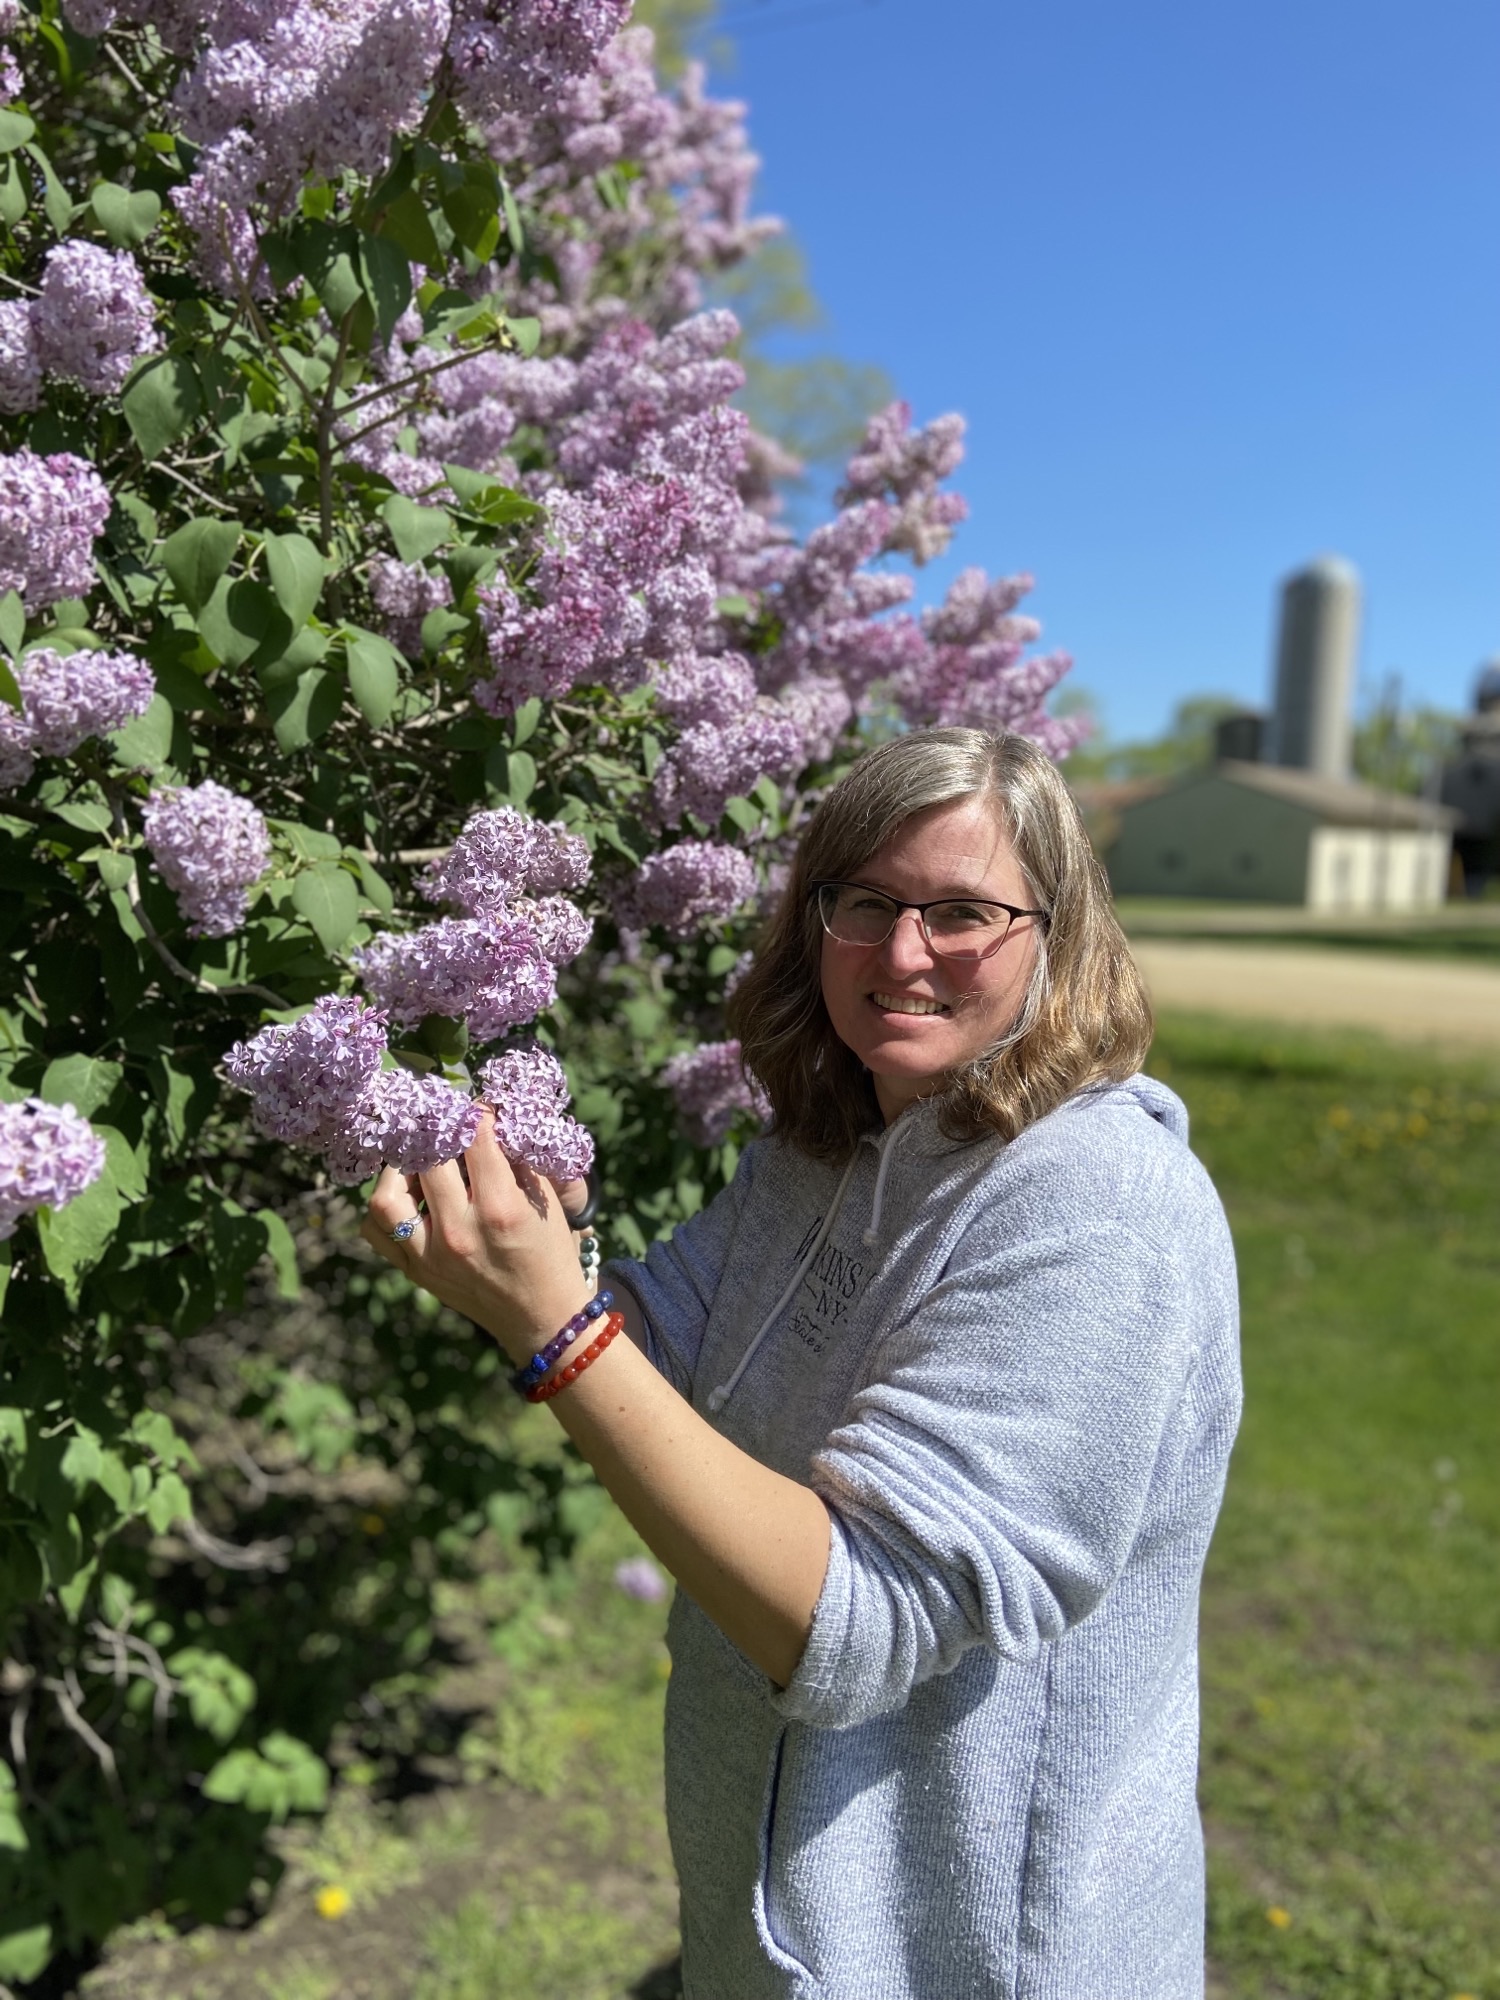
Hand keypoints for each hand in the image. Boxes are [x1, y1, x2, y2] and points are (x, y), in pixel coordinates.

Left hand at [360, 1110, 590, 1363]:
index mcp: (500, 1209)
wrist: (541, 1316)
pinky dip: (384, 1207)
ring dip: (398, 1169)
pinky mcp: (415, 1271)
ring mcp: (431, 1255)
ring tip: (418, 1162)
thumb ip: (516, 1157)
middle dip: (435, 1131)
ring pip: (385, 1195)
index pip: (474, 1138)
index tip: (477, 1109)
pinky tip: (408, 1197)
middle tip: (443, 1125)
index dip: (475, 1114)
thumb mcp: (546, 1199)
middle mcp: (459, 1231)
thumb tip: (487, 1114)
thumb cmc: (550, 1251)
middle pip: (426, 1158)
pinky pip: (375, 1229)